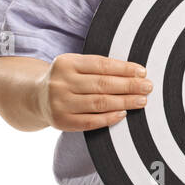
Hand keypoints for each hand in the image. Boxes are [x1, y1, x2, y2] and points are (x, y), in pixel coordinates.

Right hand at [38, 54, 152, 131]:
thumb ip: (98, 67)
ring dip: (124, 102)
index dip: (124, 69)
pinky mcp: (62, 122)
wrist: (36, 97)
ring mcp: (60, 103)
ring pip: (99, 103)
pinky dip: (110, 118)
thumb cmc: (65, 79)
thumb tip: (135, 73)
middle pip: (102, 84)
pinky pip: (91, 121)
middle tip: (148, 87)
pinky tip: (124, 114)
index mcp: (66, 63)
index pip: (101, 65)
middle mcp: (61, 82)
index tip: (142, 72)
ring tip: (141, 100)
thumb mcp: (75, 65)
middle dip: (129, 86)